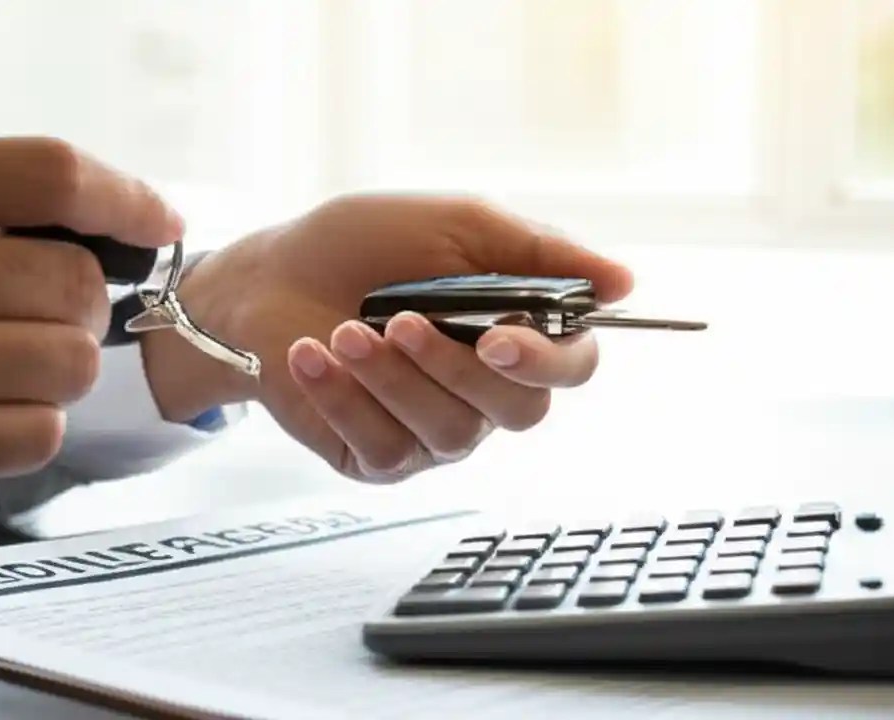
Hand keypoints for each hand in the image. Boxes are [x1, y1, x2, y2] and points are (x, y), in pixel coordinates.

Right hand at [0, 137, 181, 531]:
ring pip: (74, 364)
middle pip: (79, 283)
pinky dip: (22, 430)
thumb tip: (145, 221)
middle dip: (76, 312)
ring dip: (52, 376)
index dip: (126, 200)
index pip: (51, 174)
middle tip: (21, 324)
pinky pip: (41, 431)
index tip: (161, 223)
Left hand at [142, 194, 631, 480]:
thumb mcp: (455, 225)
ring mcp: (434, 431)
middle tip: (400, 320)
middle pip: (519, 412)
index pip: (572, 367)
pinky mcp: (380, 457)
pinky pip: (386, 449)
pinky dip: (344, 399)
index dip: (547, 361)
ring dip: (393, 379)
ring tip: (342, 330)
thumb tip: (625, 281)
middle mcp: (484, 391)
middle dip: (455, 368)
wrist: (268, 275)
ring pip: (451, 431)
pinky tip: (311, 357)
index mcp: (516, 332)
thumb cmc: (364, 244)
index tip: (497, 336)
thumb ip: (538, 253)